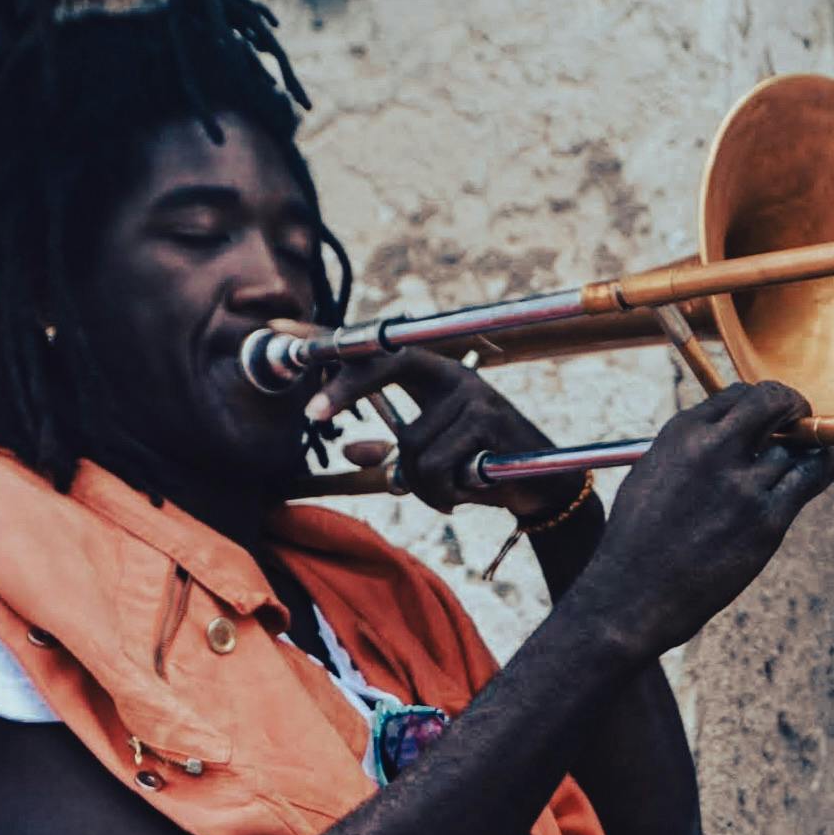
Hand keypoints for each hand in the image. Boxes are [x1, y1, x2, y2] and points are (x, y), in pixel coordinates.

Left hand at [304, 349, 560, 512]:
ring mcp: (471, 396)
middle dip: (345, 388)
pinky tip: (463, 493)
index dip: (339, 347)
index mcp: (437, 377)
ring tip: (447, 491)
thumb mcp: (433, 460)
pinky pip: (436, 466)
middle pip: (384, 366)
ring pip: (410, 447)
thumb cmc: (482, 469)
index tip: (291, 342)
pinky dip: (441, 492)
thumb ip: (392, 453)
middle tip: (314, 413)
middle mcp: (453, 376)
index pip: (382, 353)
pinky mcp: (486, 422)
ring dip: (420, 484)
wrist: (542, 486)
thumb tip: (350, 452)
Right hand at [573, 382, 833, 655]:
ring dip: (806, 447)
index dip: (761, 402)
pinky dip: (831, 462)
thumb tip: (726, 435)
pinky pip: (810, 478)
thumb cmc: (638, 542)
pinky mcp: (766, 520)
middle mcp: (715, 450)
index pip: (737, 395)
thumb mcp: (652, 474)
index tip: (772, 412)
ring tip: (817, 448)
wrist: (634, 595)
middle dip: (792, 405)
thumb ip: (690, 448)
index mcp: (682, 433)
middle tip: (801, 417)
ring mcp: (744, 485)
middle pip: (772, 404)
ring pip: (794, 447)